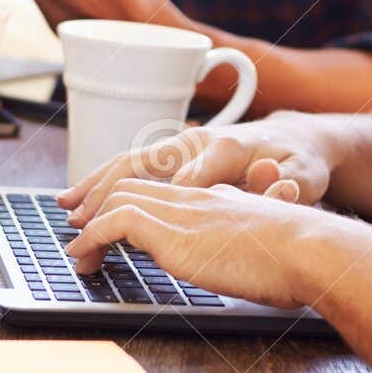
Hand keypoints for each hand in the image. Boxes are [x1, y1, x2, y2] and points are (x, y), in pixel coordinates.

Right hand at [59, 111, 335, 223]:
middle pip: (142, 162)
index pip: (184, 181)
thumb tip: (269, 182)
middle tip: (77, 219)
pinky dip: (107, 180)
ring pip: (131, 161)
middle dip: (106, 190)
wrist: (304, 142)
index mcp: (227, 148)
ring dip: (96, 183)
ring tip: (67, 206)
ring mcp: (186, 145)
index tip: (125, 231)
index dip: (150, 209)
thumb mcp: (303, 176)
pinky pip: (135, 165)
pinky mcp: (179, 153)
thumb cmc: (304, 165)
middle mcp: (199, 141)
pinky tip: (86, 197)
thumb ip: (284, 184)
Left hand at [65, 179, 320, 309]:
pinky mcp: (175, 233)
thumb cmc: (303, 258)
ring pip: (118, 198)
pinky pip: (116, 221)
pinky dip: (91, 236)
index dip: (129, 203)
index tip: (109, 224)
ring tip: (77, 254)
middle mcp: (198, 197)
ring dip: (89, 225)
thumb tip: (253, 260)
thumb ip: (252, 243)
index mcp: (219, 199)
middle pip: (132, 186)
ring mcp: (185, 211)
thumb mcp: (270, 245)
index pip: (163, 190)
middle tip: (81, 237)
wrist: (313, 250)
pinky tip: (85, 256)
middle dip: (97, 209)